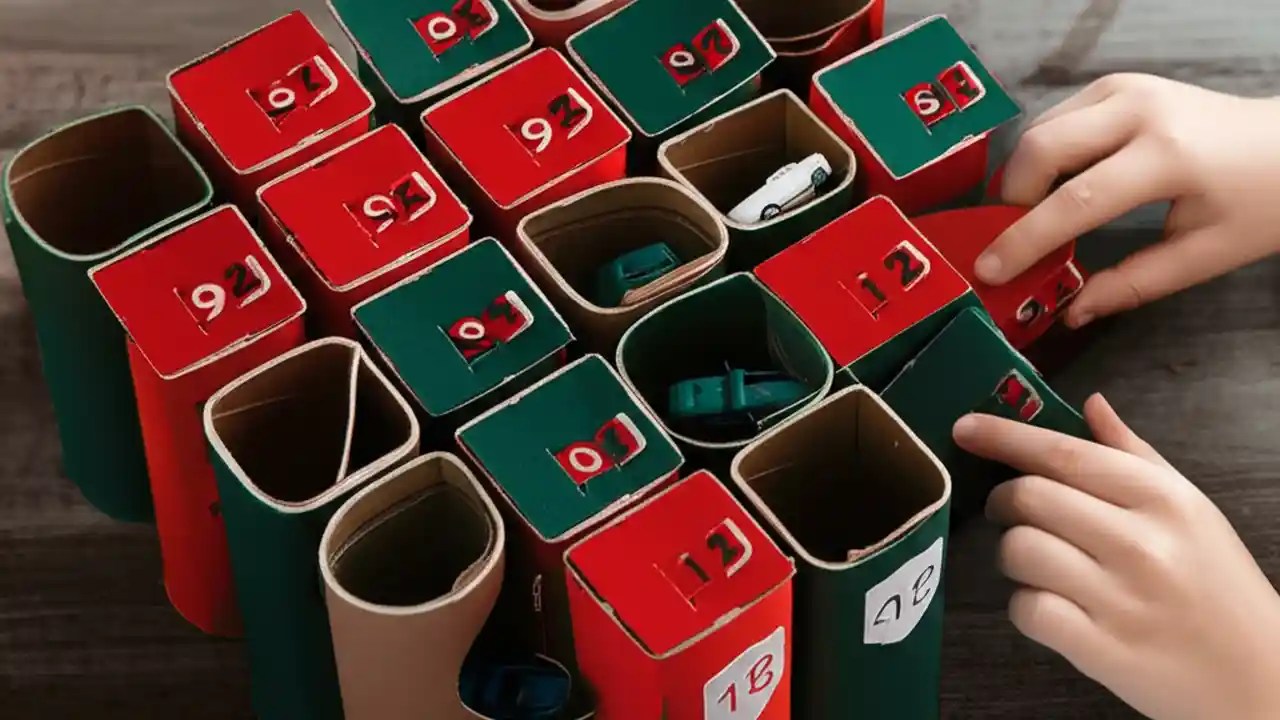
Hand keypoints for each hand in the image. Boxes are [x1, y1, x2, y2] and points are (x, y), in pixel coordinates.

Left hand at [952, 395, 1279, 719]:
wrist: (1260, 676)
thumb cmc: (1217, 584)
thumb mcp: (1190, 509)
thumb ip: (1133, 454)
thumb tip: (1091, 404)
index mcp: (1161, 499)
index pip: (1064, 454)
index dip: (1004, 436)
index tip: (965, 428)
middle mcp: (1140, 543)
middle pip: (1028, 497)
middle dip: (1003, 501)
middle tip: (1012, 512)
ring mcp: (1120, 599)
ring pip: (1018, 551)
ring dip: (1012, 555)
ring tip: (1038, 564)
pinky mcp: (1101, 649)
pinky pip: (1028, 610)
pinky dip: (1026, 606)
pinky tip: (1051, 605)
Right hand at [974, 74, 1279, 326]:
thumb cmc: (1260, 202)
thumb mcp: (1205, 254)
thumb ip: (1132, 284)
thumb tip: (1072, 310)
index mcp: (1167, 156)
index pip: (1073, 200)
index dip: (1024, 240)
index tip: (989, 269)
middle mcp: (1140, 111)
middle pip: (1040, 148)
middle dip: (1011, 199)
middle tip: (1009, 239)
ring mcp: (1126, 90)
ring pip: (1040, 128)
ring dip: (1023, 176)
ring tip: (1029, 218)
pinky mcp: (1118, 85)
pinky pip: (1056, 118)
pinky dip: (1042, 156)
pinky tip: (1053, 188)